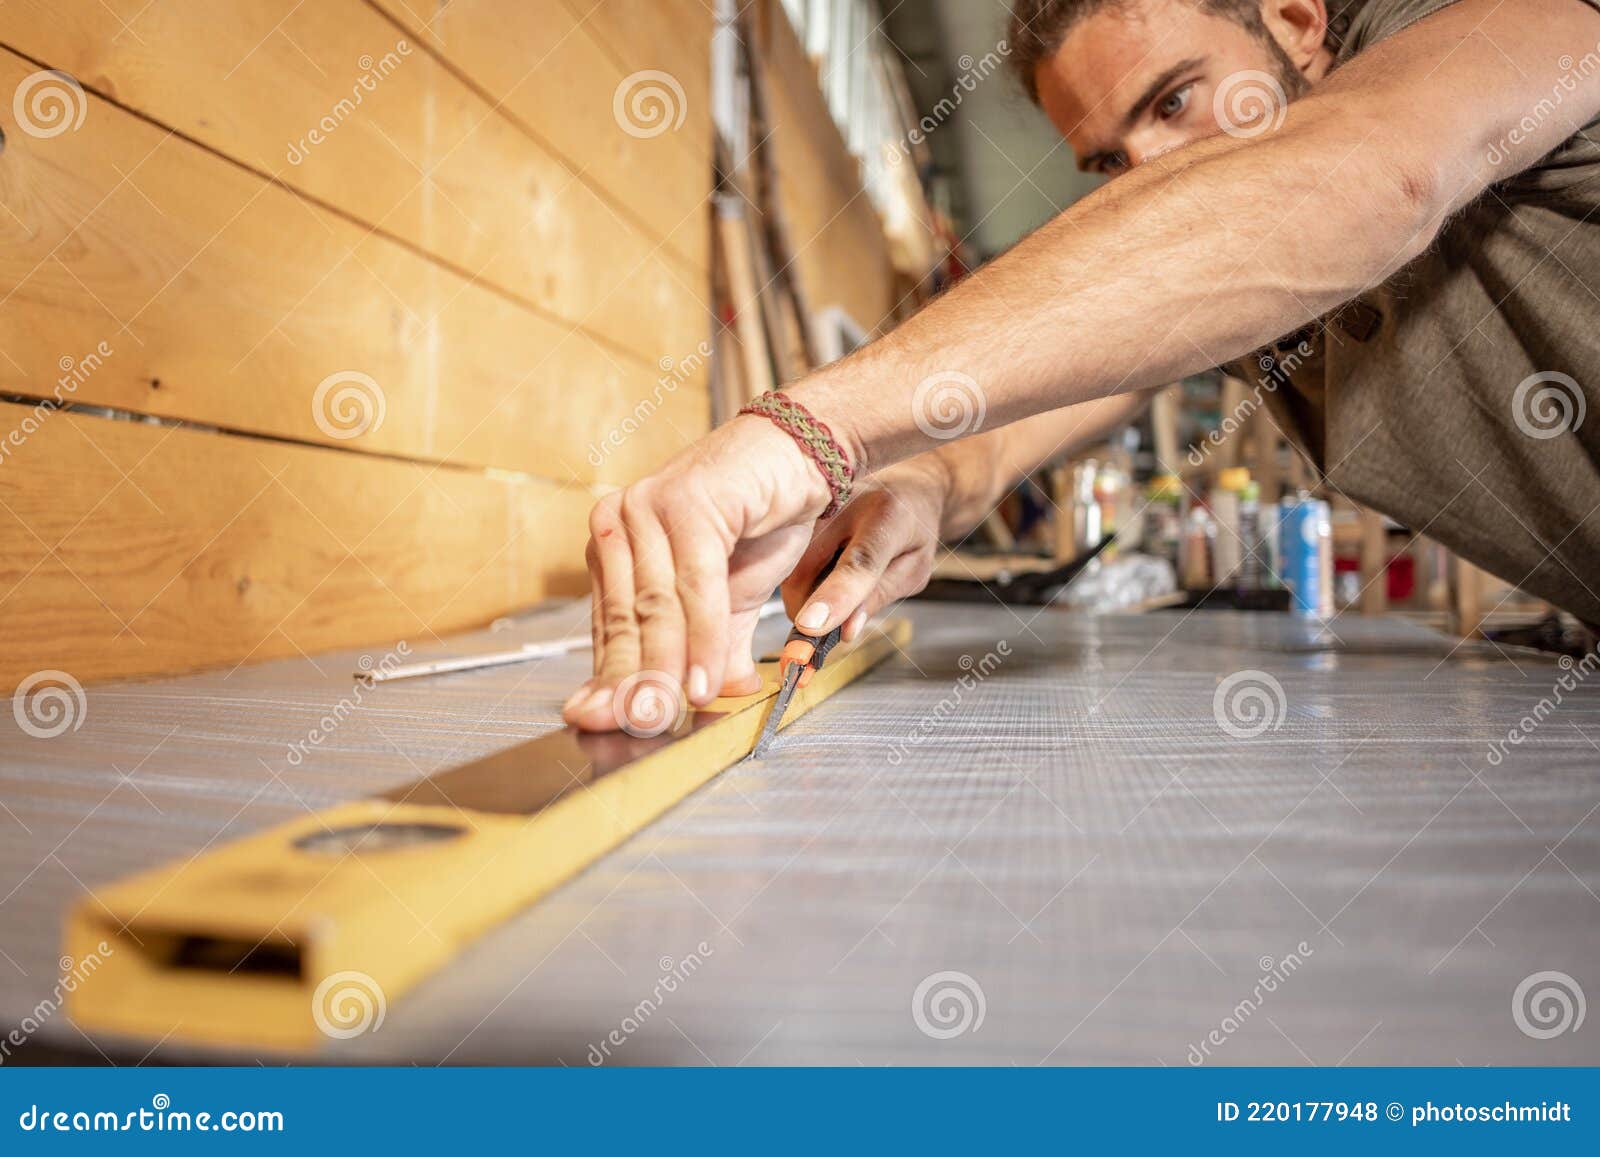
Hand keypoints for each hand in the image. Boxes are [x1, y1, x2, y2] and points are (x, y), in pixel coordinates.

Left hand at [562, 415, 832, 731]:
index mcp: (615, 546)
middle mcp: (619, 523)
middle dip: (635, 683)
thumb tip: (703, 701)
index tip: (607, 724)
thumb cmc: (761, 520)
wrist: (804, 458)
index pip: (608, 627)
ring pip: (656, 608)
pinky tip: (708, 677)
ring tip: (677, 712)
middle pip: (626, 620)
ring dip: (669, 669)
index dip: (611, 681)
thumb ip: (710, 647)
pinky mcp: (686, 501)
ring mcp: (648, 508)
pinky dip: (703, 638)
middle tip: (642, 728)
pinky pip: (694, 585)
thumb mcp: (731, 600)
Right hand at [780, 455, 953, 641]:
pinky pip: (782, 554)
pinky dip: (795, 573)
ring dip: (801, 590)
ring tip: (832, 582)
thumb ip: (879, 596)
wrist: (905, 485)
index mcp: (886, 517)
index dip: (835, 595)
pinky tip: (819, 566)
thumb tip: (845, 632)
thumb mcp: (913, 570)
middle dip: (806, 608)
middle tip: (829, 620)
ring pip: (786, 567)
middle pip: (803, 571)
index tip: (811, 626)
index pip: (858, 562)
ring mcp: (815, 502)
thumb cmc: (912, 532)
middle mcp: (845, 501)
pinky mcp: (797, 507)